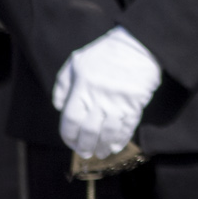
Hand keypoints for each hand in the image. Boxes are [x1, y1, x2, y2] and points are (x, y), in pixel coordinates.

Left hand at [53, 27, 160, 159]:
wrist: (138, 45)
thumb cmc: (105, 53)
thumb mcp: (76, 62)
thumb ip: (63, 85)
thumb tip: (60, 107)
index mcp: (81, 89)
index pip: (71, 121)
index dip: (69, 136)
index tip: (71, 142)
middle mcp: (99, 98)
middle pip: (89, 131)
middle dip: (85, 146)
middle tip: (85, 153)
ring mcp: (118, 102)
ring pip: (108, 132)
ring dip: (103, 146)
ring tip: (100, 153)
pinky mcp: (136, 103)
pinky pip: (127, 126)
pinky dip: (121, 139)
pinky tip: (116, 146)